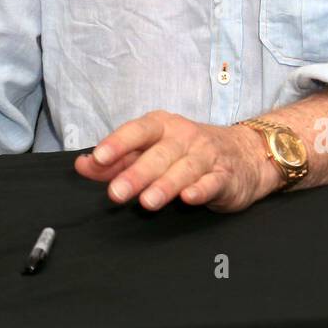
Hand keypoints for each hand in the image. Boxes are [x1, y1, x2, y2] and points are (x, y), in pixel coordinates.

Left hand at [73, 110, 274, 212]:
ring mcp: (206, 155)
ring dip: (165, 185)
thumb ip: (116, 160)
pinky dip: (201, 189)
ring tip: (147, 202)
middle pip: (158, 154)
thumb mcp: (151, 150)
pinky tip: (189, 198)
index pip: (137, 131)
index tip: (98, 158)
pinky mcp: (225, 176)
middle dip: (136, 174)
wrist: (244, 154)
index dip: (117, 143)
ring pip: (184, 169)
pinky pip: (213, 182)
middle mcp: (184, 137)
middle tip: (115, 193)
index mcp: (161, 126)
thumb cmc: (186, 152)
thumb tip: (82, 165)